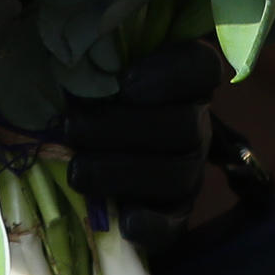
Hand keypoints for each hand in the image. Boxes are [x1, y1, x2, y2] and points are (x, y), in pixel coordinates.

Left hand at [65, 41, 218, 248]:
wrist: (83, 147)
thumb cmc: (86, 95)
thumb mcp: (91, 66)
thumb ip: (96, 55)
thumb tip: (77, 49)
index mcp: (182, 80)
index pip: (201, 67)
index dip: (170, 73)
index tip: (124, 83)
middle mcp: (196, 123)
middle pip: (185, 126)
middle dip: (122, 128)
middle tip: (72, 127)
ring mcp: (189, 171)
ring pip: (177, 174)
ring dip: (122, 172)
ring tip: (76, 171)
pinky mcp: (175, 215)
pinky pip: (176, 224)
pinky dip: (153, 225)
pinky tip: (126, 220)